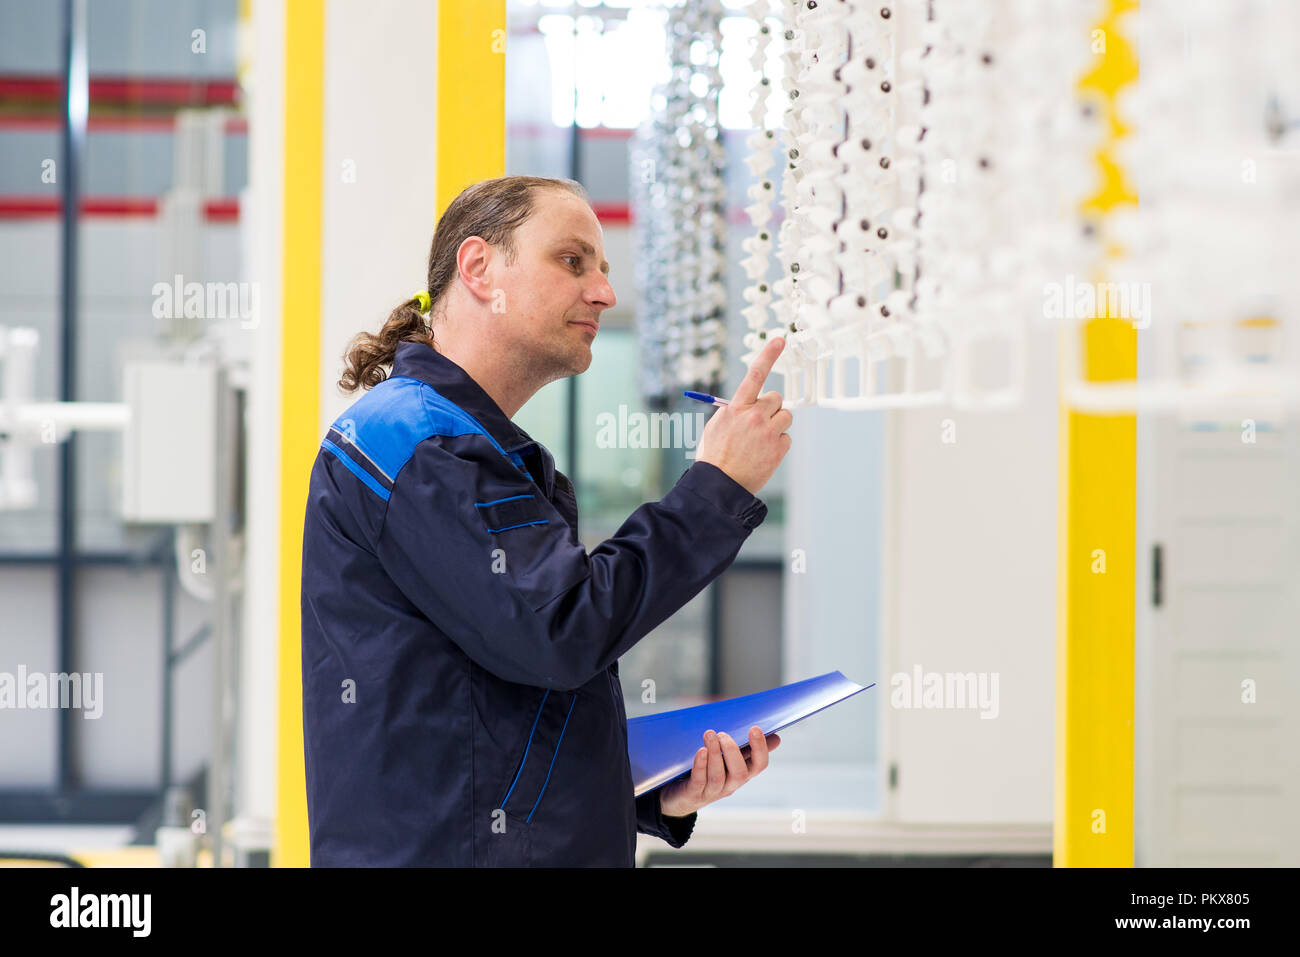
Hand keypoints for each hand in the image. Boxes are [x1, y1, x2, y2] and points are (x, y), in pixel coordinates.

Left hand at [659, 725, 781, 818]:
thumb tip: (776, 738)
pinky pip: (699, 781)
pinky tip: (700, 751)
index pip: (759, 765)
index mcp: (742, 774)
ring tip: (709, 734)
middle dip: (732, 751)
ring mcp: (712, 792)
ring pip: (718, 776)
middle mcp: (730, 785)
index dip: (760, 748)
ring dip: (715, 754)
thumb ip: (748, 749)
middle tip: (722, 734)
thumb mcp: (729, 761)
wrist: (681, 796)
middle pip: (740, 773)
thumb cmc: (709, 772)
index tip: (755, 728)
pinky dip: (700, 765)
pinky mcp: (693, 794)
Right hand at [694, 337, 793, 495]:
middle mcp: (754, 416)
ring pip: (785, 416)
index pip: (755, 374)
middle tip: (758, 424)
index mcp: (736, 408)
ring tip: (760, 441)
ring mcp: (768, 432)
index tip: (780, 339)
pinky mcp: (778, 448)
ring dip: (776, 425)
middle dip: (770, 408)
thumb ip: (733, 412)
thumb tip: (747, 403)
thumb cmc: (715, 457)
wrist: (719, 485)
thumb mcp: (717, 427)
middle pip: (776, 398)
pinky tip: (763, 454)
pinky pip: (786, 437)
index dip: (768, 354)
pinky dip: (778, 444)